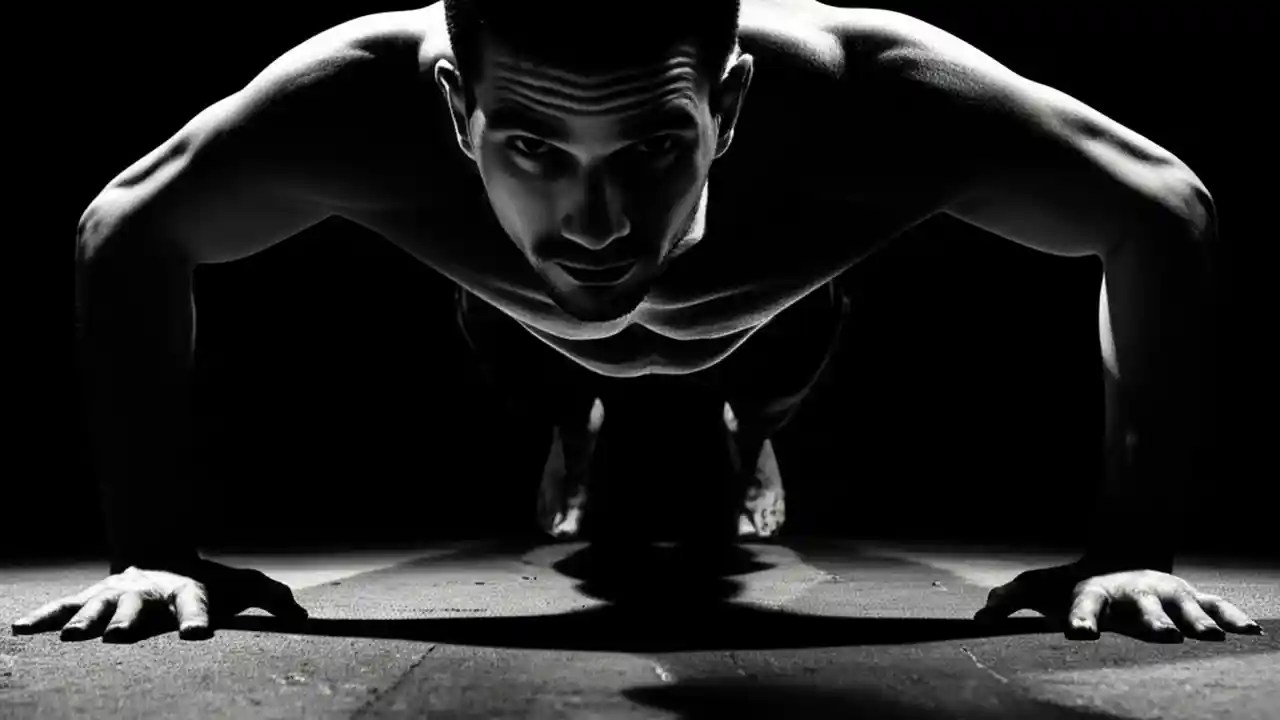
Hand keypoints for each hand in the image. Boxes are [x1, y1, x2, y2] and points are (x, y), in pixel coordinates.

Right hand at [10, 559, 307, 641]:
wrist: (161, 551)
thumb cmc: (206, 581)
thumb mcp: (239, 586)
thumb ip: (270, 599)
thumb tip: (304, 619)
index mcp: (188, 591)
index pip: (196, 605)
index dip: (198, 619)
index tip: (197, 636)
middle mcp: (149, 591)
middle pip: (139, 608)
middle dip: (129, 622)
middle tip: (121, 638)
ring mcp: (116, 594)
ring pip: (98, 609)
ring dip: (85, 622)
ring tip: (74, 637)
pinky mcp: (89, 598)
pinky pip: (61, 607)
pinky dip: (42, 617)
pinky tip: (20, 630)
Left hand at [975, 563, 1263, 640]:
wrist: (1118, 553)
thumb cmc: (1072, 583)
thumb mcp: (1039, 588)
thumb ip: (1011, 602)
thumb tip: (979, 620)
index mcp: (1092, 593)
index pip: (1083, 606)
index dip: (1080, 620)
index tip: (1080, 636)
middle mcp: (1131, 592)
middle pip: (1143, 609)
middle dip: (1153, 622)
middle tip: (1165, 636)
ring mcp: (1164, 593)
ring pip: (1184, 607)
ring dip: (1197, 622)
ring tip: (1209, 637)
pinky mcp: (1190, 598)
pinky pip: (1215, 605)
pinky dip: (1230, 616)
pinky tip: (1248, 633)